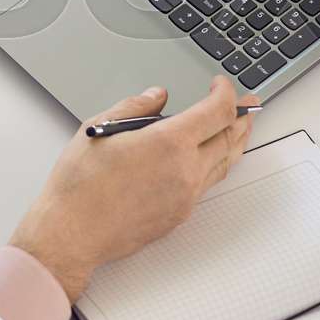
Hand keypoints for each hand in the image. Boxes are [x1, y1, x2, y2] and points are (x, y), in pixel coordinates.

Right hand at [8, 77, 259, 300]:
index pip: (217, 112)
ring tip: (240, 129)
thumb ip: (134, 106)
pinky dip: (217, 164)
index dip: (226, 94)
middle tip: (247, 104)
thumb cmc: (79, 185)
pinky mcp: (180, 215)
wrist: (73, 233)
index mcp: (168, 143)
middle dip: (242, 116)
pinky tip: (211, 158)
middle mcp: (186, 170)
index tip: (221, 85)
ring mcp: (186, 196)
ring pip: (225, 164)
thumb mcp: (99, 129)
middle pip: (230, 138)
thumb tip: (157, 95)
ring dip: (236, 142)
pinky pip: (208, 184)